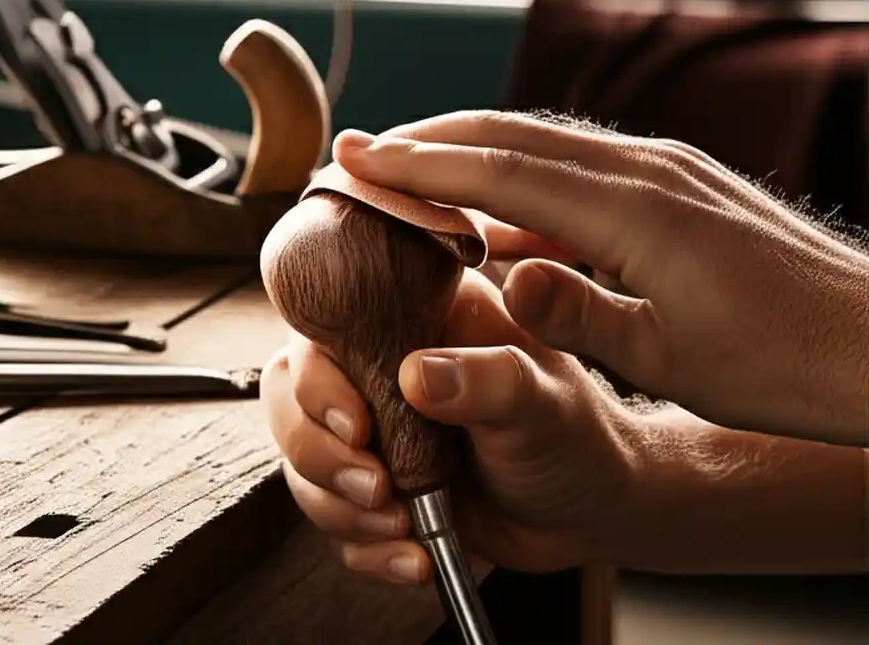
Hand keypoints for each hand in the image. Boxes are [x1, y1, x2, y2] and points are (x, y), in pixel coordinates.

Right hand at [262, 269, 644, 583]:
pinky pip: (333, 518)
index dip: (321, 380)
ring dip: (338, 505)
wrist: (590, 507)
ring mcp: (370, 429)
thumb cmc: (576, 435)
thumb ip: (487, 381)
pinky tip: (410, 559)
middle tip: (375, 488)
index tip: (359, 425)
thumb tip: (420, 376)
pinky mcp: (372, 485)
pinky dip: (363, 547)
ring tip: (400, 527)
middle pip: (290, 397)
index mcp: (411, 320)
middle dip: (319, 452)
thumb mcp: (542, 402)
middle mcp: (376, 367)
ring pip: (301, 462)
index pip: (325, 331)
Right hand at [334, 111, 868, 445]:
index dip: (419, 163)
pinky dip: (520, 178)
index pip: (500, 171)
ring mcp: (668, 172)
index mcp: (636, 210)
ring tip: (413, 172)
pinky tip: (499, 211)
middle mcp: (648, 172)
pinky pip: (578, 168)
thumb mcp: (668, 357)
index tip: (356, 157)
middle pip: (514, 135)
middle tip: (364, 150)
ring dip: (472, 152)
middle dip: (431, 138)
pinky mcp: (680, 187)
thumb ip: (576, 311)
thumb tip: (500, 272)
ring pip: (544, 144)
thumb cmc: (781, 364)